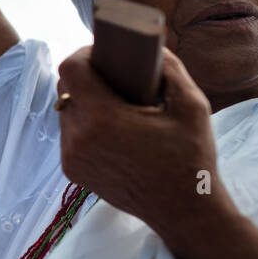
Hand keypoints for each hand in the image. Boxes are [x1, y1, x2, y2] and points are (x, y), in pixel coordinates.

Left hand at [56, 46, 240, 253]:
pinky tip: (110, 125)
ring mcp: (71, 157)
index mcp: (103, 120)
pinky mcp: (72, 171)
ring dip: (83, 100)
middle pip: (66, 88)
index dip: (84, 54)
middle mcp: (78, 138)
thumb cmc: (191, 157)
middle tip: (112, 74)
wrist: (184, 212)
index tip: (104, 53)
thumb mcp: (192, 104)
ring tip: (113, 100)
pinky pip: (69, 134)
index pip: (71, 68)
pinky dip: (84, 124)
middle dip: (86, 75)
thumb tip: (149, 46)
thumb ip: (169, 67)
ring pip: (65, 111)